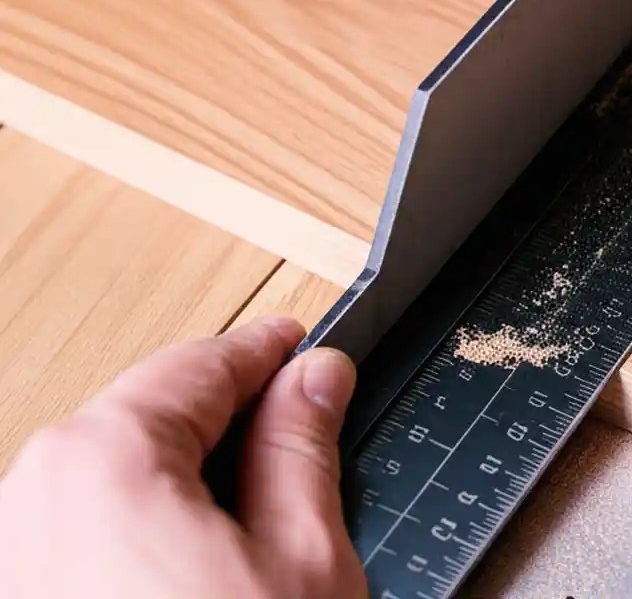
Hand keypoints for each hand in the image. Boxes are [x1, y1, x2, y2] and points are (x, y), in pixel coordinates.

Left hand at [0, 318, 366, 598]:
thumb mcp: (303, 560)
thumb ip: (304, 451)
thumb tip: (315, 379)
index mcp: (103, 462)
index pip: (200, 366)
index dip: (265, 351)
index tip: (298, 345)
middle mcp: (32, 496)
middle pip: (149, 416)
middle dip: (226, 417)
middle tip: (295, 422)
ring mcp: (16, 553)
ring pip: (114, 476)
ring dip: (183, 477)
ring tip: (254, 513)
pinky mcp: (22, 588)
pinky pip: (85, 530)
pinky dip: (141, 527)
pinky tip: (198, 563)